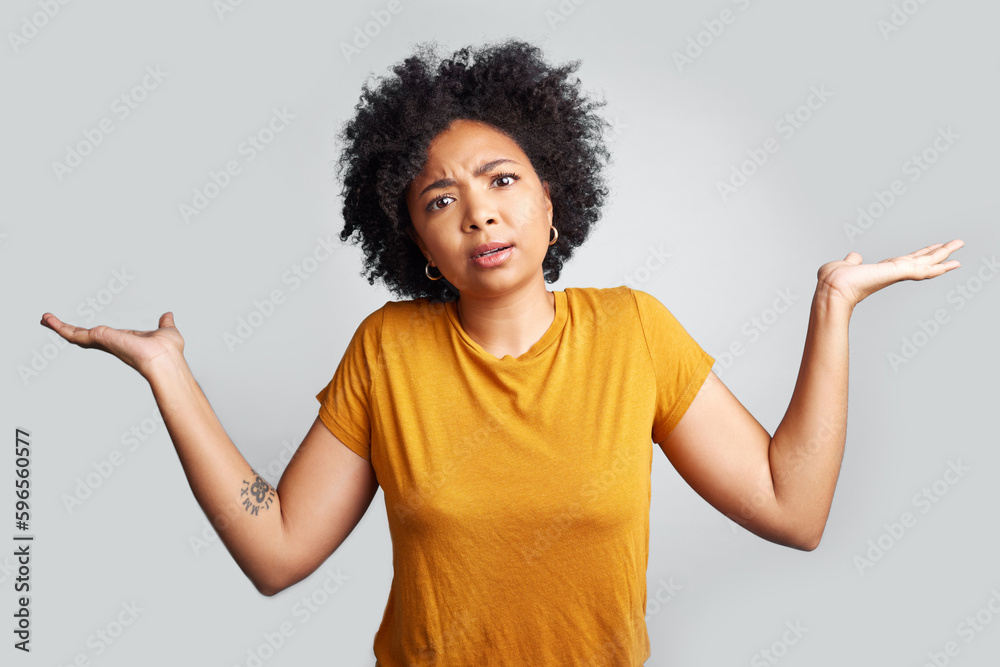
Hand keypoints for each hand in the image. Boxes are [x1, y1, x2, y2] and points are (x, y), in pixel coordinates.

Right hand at [39, 311, 184, 377]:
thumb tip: (168, 316)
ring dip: (58, 327)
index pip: (101, 336)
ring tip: (44, 319)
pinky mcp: (98, 339)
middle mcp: (110, 343)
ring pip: (75, 335)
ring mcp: (103, 342)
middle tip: (50, 321)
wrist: (164, 359)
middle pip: (83, 336)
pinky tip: (49, 320)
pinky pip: (75, 334)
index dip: (89, 332)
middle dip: (67, 330)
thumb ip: (164, 324)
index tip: (79, 329)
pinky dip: (60, 327)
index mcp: (122, 341)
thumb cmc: (168, 351)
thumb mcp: (166, 331)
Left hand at [816, 239, 963, 307]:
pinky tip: (954, 263)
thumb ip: (853, 261)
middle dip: (939, 252)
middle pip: (922, 260)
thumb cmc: (834, 281)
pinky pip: (924, 270)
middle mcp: (893, 272)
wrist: (832, 288)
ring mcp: (897, 273)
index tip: (933, 248)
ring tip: (960, 244)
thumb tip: (854, 257)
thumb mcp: (847, 265)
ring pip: (927, 263)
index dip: (921, 255)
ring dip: (945, 254)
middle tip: (957, 244)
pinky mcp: (899, 273)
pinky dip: (940, 267)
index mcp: (883, 270)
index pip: (907, 260)